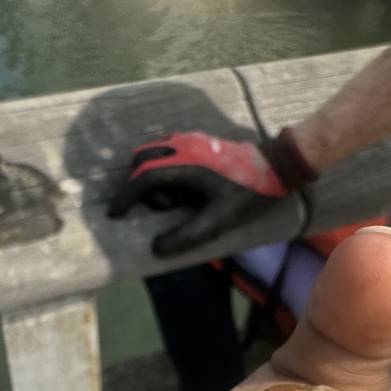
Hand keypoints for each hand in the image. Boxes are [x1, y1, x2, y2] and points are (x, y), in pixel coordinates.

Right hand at [107, 131, 305, 255]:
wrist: (275, 166)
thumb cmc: (246, 194)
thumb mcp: (217, 221)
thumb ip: (186, 235)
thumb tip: (156, 248)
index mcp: (184, 166)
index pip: (143, 177)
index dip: (125, 197)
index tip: (114, 214)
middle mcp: (182, 147)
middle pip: (142, 160)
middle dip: (140, 185)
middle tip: (158, 208)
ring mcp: (189, 142)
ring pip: (154, 154)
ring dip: (154, 178)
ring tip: (175, 201)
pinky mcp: (197, 142)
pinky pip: (169, 153)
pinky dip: (166, 171)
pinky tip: (185, 190)